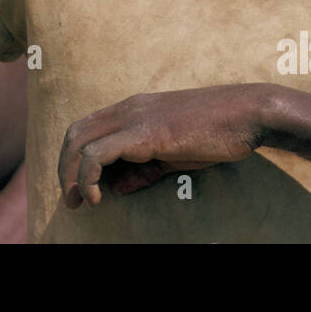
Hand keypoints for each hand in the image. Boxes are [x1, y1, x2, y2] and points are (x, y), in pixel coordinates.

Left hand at [57, 85, 266, 208]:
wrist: (246, 113)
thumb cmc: (216, 132)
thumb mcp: (174, 154)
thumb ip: (144, 169)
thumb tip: (118, 188)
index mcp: (133, 109)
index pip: (87, 127)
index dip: (74, 157)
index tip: (77, 188)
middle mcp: (127, 109)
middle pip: (75, 133)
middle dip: (64, 168)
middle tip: (70, 200)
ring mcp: (134, 118)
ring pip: (80, 141)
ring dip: (70, 175)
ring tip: (78, 202)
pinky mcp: (144, 133)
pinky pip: (99, 153)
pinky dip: (88, 177)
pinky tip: (98, 197)